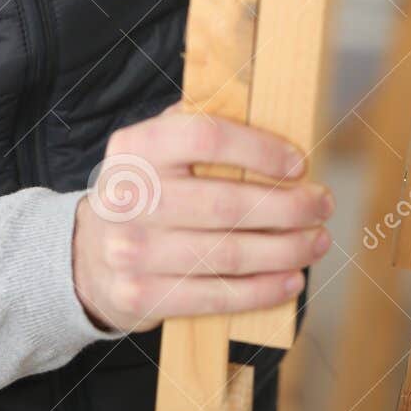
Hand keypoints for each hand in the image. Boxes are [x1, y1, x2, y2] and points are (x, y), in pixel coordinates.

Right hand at [72, 109, 333, 333]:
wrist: (88, 255)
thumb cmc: (144, 192)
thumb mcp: (154, 148)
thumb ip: (197, 126)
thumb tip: (266, 115)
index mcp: (135, 148)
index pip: (206, 137)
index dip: (260, 149)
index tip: (298, 163)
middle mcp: (129, 197)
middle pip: (226, 204)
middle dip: (288, 207)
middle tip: (321, 204)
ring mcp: (132, 250)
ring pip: (228, 254)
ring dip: (286, 250)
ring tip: (316, 241)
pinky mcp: (143, 295)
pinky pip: (217, 295)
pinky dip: (263, 290)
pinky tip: (291, 279)